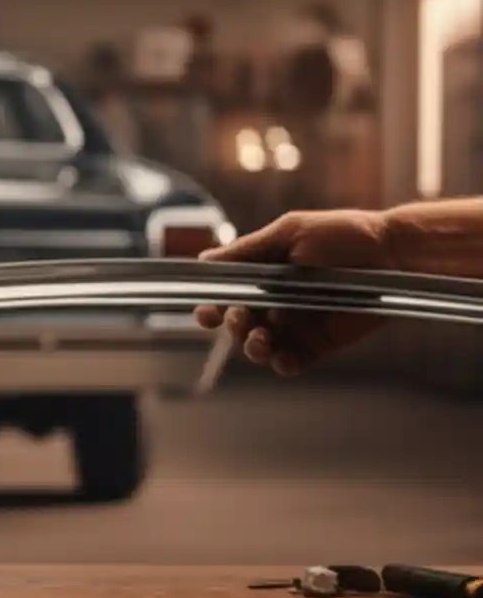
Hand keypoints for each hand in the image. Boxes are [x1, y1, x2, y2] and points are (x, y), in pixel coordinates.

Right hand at [193, 210, 396, 375]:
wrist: (393, 254)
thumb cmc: (342, 235)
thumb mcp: (289, 233)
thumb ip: (247, 251)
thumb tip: (204, 261)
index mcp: (263, 275)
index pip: (227, 295)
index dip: (212, 307)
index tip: (208, 314)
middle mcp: (275, 302)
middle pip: (238, 324)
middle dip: (233, 325)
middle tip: (242, 319)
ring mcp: (296, 325)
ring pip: (259, 346)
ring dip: (251, 347)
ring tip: (261, 341)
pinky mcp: (318, 344)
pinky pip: (291, 362)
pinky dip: (281, 364)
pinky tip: (283, 357)